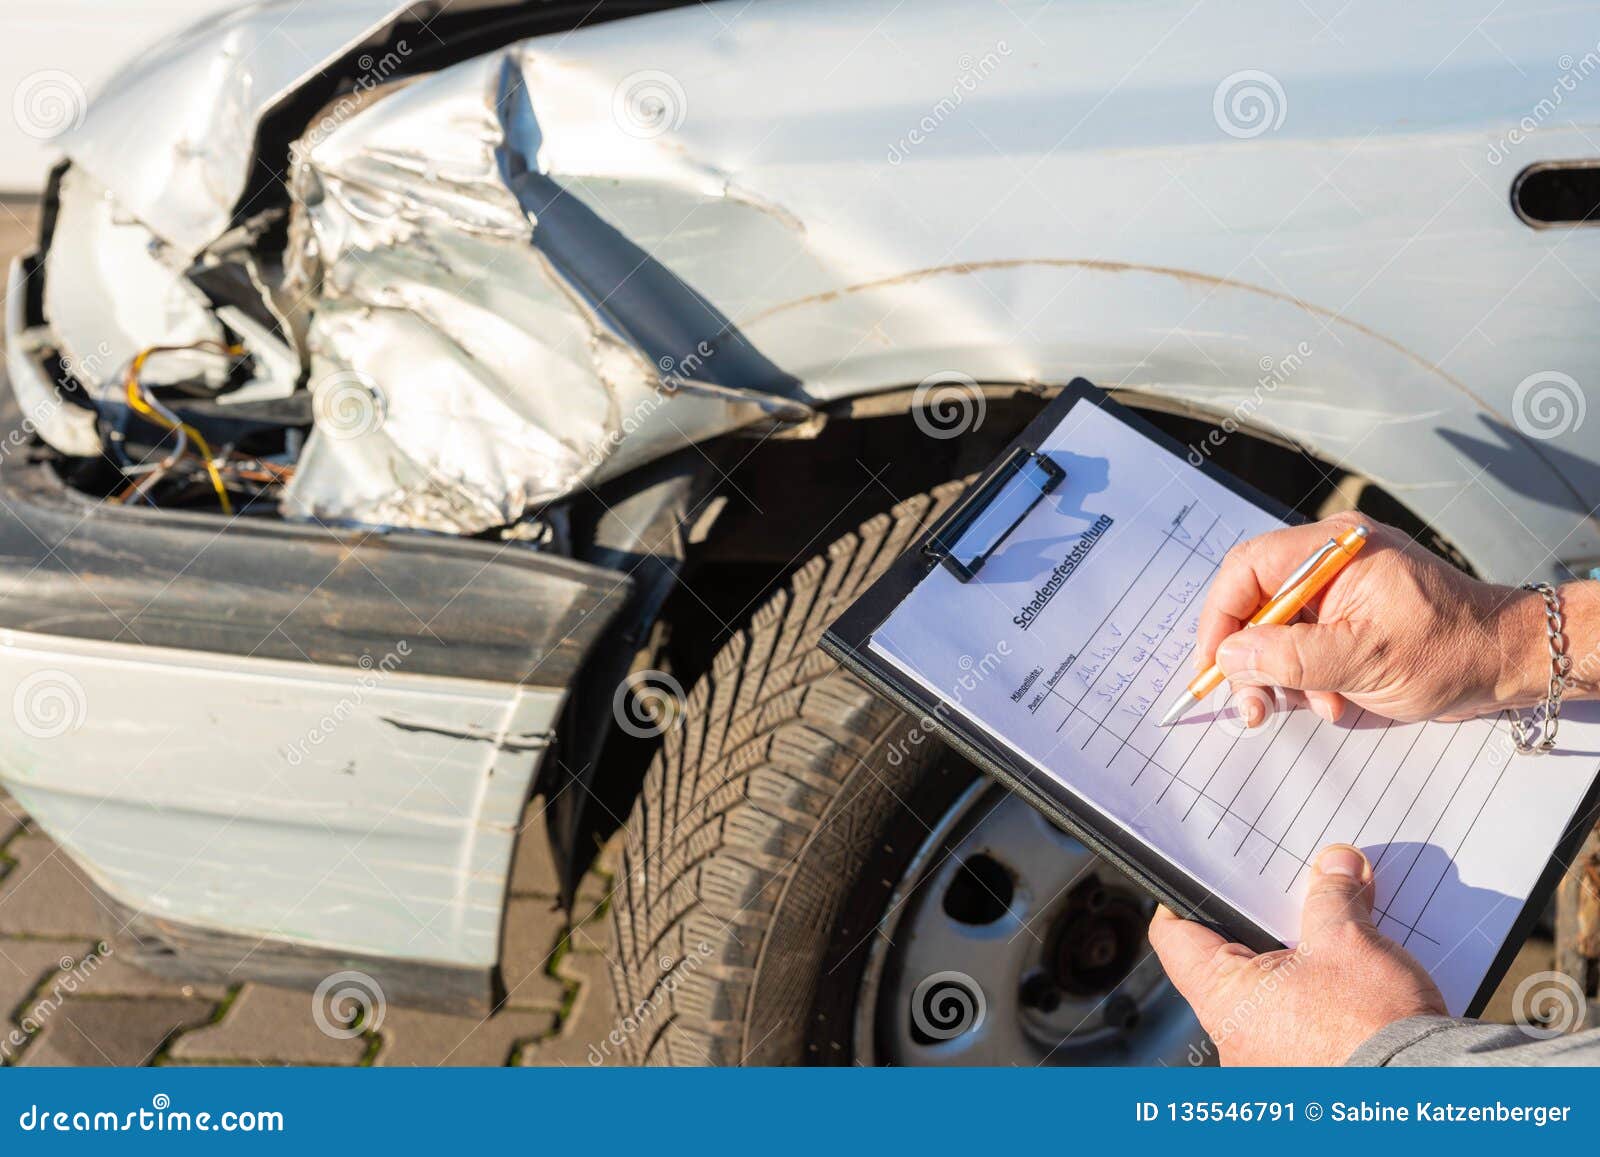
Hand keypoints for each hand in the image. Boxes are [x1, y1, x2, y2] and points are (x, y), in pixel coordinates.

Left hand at [1148, 844, 1446, 1064]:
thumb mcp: (1349, 941)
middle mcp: (1236, 1039)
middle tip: (1288, 895)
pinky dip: (1318, 998)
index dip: (1183, 900)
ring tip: (1331, 933)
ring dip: (1296, 965)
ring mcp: (1269, 1064)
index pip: (1175, 940)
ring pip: (1267, 996)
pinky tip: (1352, 978)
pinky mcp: (1306, 1076)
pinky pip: (1299, 1025)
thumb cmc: (1372, 1028)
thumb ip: (1332, 897)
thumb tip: (1336, 865)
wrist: (1427, 1088)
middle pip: (1229, 964)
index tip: (1198, 877)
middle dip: (1263, 927)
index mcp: (1224, 1001)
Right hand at [1195, 512, 1559, 724]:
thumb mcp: (1363, 658)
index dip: (1220, 619)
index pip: (1247, 570)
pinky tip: (1333, 701)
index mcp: (1334, 549)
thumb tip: (1229, 657)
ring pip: (1277, 629)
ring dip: (1283, 675)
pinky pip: (1304, 642)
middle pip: (1256, 601)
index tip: (1212, 665)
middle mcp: (1331, 559)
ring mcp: (1340, 587)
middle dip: (1250, 658)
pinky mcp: (1349, 614)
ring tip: (1312, 707)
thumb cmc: (1450, 651)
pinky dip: (1308, 676)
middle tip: (1250, 704)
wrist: (1508, 661)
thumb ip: (1289, 657)